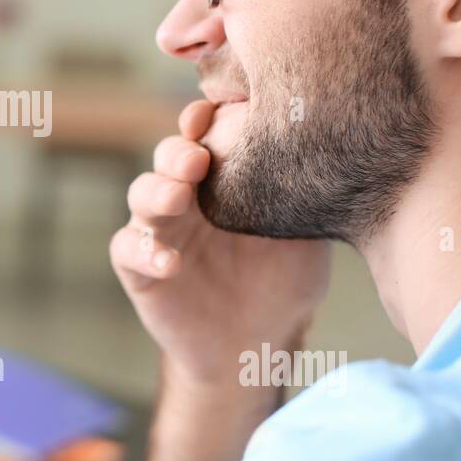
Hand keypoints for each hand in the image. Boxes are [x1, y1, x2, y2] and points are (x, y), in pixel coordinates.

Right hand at [110, 100, 331, 384]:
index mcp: (221, 179)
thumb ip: (308, 199)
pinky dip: (144, 251)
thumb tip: (331, 154)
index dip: (204, 120)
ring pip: (141, 194)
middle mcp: (186, 197)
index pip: (205, 136)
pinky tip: (170, 262)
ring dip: (156, 191)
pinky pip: (128, 250)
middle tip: (196, 159)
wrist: (259, 346)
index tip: (214, 114)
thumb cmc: (284, 284)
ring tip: (177, 198)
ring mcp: (159, 230)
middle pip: (168, 157)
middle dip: (178, 152)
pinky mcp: (140, 268)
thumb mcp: (307, 238)